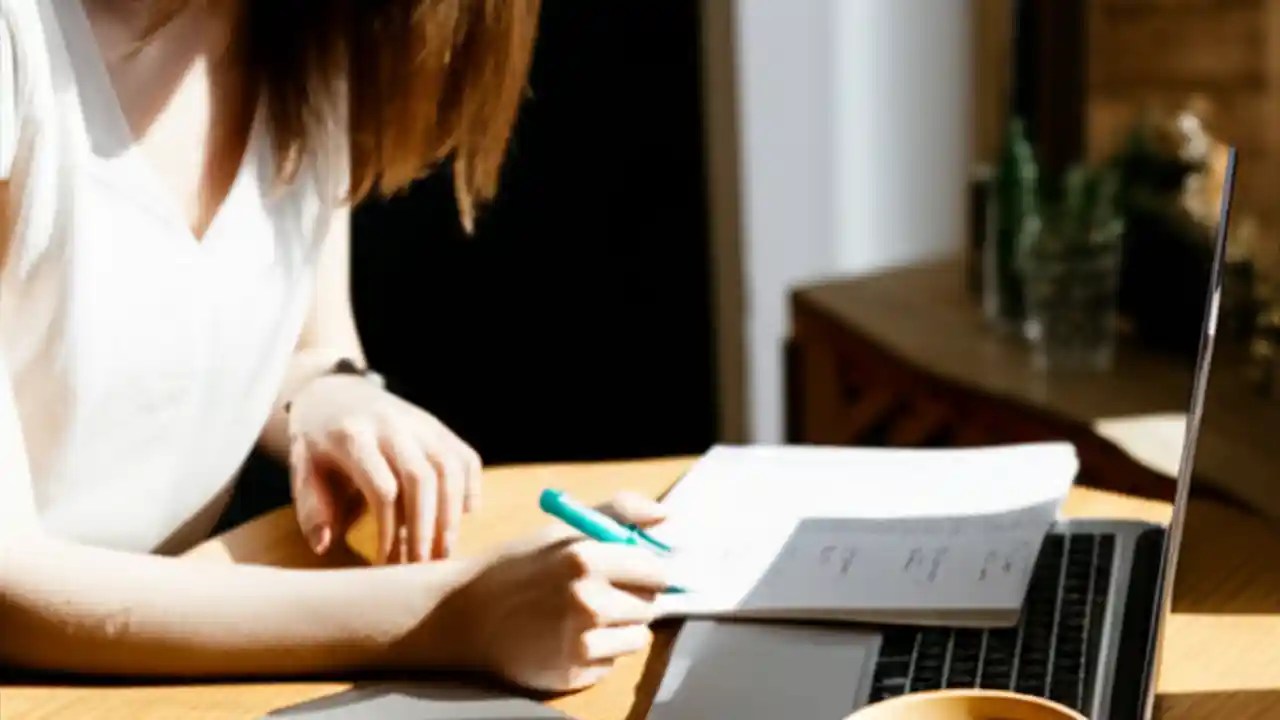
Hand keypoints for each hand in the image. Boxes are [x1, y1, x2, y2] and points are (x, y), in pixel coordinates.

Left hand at [286, 373, 481, 563]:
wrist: (335, 393)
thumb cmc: (317, 442)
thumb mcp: (302, 469)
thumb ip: (312, 507)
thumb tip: (324, 546)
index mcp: (353, 436)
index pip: (382, 488)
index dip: (388, 531)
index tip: (385, 563)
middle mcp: (391, 425)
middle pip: (422, 478)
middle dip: (426, 527)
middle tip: (424, 565)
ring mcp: (420, 423)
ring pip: (450, 467)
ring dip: (452, 513)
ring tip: (445, 550)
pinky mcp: (438, 427)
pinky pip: (465, 457)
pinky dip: (470, 488)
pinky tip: (463, 515)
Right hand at [440, 493, 669, 691]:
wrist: (467, 614)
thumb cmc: (519, 565)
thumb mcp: (563, 528)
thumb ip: (619, 513)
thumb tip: (666, 519)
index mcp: (586, 558)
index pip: (656, 569)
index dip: (646, 568)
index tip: (631, 568)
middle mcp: (587, 602)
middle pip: (650, 603)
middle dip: (633, 596)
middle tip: (602, 591)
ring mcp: (581, 642)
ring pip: (638, 636)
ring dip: (621, 626)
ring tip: (583, 615)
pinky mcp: (574, 673)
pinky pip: (613, 662)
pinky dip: (601, 652)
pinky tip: (569, 637)